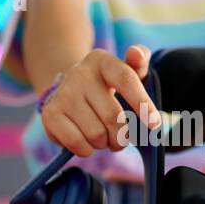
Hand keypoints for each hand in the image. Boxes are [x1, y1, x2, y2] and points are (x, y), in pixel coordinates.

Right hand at [40, 44, 160, 156]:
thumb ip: (139, 61)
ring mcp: (63, 94)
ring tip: (103, 136)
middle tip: (122, 137)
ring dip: (105, 143)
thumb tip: (137, 53)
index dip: (142, 103)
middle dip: (123, 136)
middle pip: (113, 117)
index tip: (154, 124)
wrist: (69, 90)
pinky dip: (87, 149)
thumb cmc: (107, 85)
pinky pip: (77, 144)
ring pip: (96, 135)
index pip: (126, 80)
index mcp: (102, 60)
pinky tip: (86, 140)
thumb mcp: (125, 70)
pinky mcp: (50, 114)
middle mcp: (79, 73)